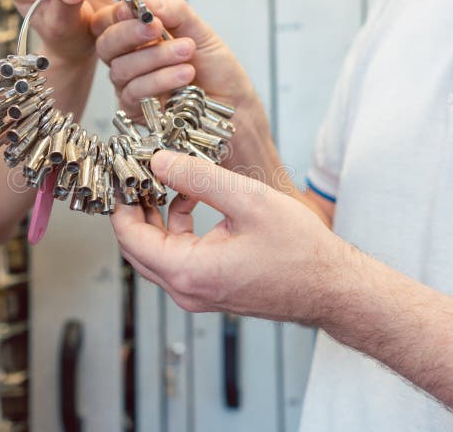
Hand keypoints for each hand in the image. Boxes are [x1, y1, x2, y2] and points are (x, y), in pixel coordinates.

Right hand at [91, 0, 258, 120]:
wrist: (235, 104)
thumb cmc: (215, 69)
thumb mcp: (199, 30)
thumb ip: (172, 11)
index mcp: (138, 37)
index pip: (108, 22)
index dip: (116, 14)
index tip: (139, 9)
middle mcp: (129, 61)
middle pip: (106, 45)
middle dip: (130, 33)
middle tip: (157, 27)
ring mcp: (130, 87)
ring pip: (121, 69)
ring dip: (156, 57)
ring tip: (187, 51)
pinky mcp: (136, 112)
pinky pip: (134, 93)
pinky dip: (160, 80)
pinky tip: (184, 74)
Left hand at [110, 150, 348, 321]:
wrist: (332, 287)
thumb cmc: (300, 250)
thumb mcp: (247, 200)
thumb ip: (198, 177)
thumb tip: (158, 160)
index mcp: (188, 272)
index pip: (130, 236)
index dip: (120, 201)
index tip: (122, 172)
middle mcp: (186, 289)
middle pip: (137, 246)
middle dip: (133, 207)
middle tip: (136, 172)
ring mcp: (197, 291)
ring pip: (156, 250)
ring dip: (157, 213)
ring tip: (167, 178)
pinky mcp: (210, 287)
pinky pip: (178, 255)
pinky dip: (178, 225)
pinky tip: (193, 198)